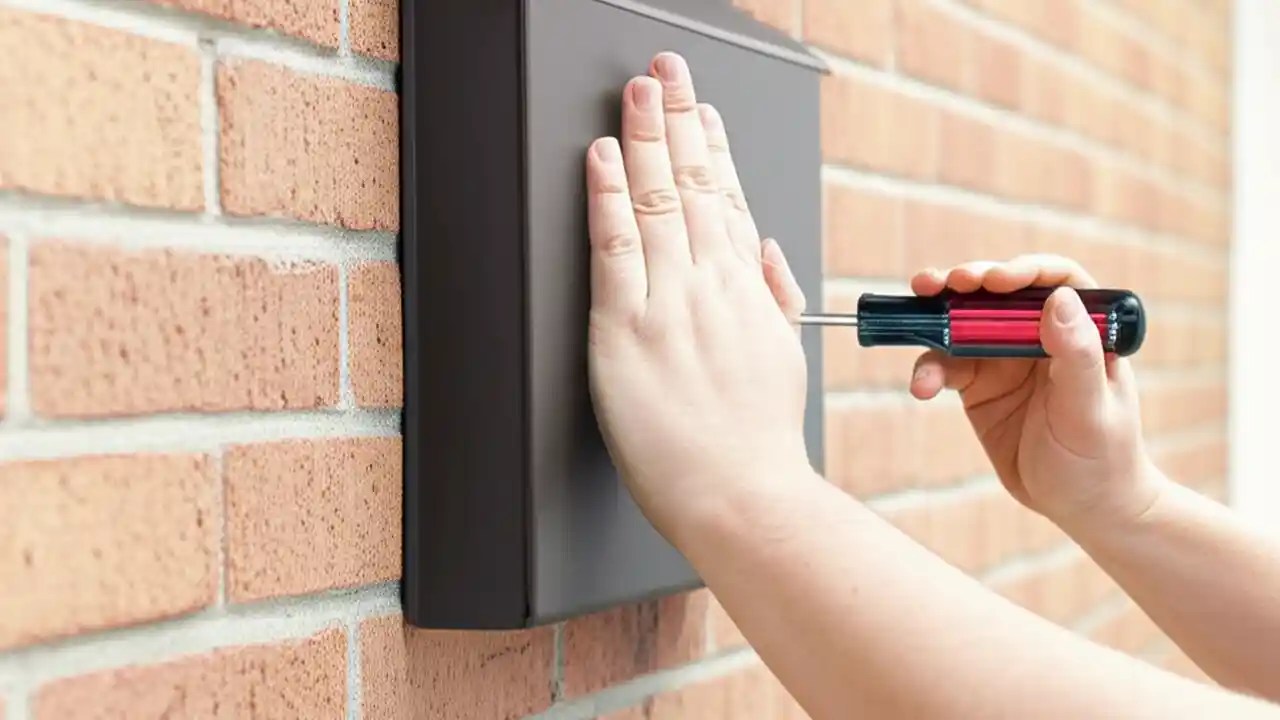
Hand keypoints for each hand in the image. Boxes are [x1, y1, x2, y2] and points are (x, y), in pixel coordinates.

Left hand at [584, 52, 813, 536]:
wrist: (743, 498)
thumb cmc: (758, 442)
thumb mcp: (786, 359)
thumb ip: (776, 296)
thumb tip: (768, 247)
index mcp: (747, 292)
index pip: (729, 202)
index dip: (714, 147)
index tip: (703, 108)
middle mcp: (712, 286)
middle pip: (696, 186)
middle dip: (680, 119)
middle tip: (665, 69)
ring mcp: (670, 304)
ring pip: (659, 203)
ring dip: (647, 138)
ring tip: (637, 89)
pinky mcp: (626, 330)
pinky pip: (616, 247)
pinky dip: (610, 196)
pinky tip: (603, 156)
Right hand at [909, 257, 1164, 531]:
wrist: (1083, 506)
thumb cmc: (1102, 457)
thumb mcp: (1090, 411)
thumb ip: (1077, 355)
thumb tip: (1058, 298)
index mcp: (1083, 330)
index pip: (1055, 280)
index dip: (1022, 270)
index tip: (994, 281)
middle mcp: (1041, 335)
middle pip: (999, 292)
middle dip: (966, 282)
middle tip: (939, 284)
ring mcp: (1006, 357)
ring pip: (964, 322)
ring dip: (935, 319)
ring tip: (913, 322)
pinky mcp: (978, 383)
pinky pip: (945, 364)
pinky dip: (928, 370)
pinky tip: (922, 387)